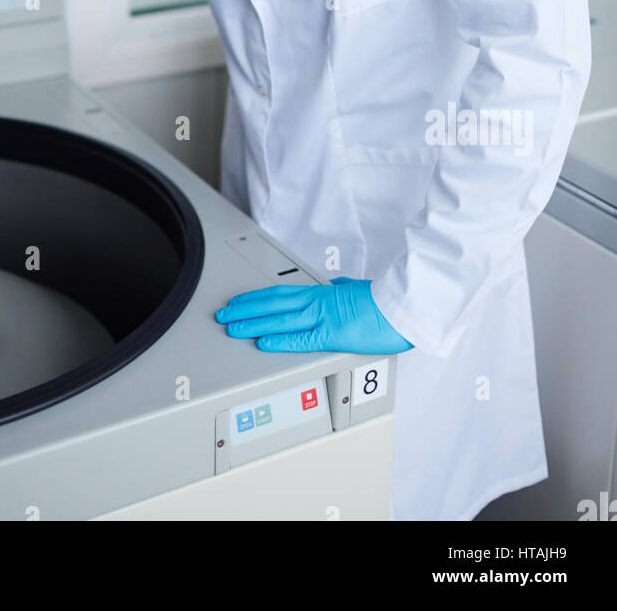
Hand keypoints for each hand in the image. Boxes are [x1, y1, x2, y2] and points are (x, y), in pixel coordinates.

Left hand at [215, 277, 412, 354]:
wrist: (403, 305)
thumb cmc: (385, 300)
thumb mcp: (359, 288)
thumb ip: (344, 287)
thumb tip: (337, 285)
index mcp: (322, 293)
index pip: (280, 295)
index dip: (256, 299)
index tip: (238, 302)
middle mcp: (317, 303)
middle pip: (272, 304)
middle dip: (244, 310)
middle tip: (223, 314)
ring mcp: (322, 318)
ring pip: (279, 319)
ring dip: (252, 323)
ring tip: (231, 327)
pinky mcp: (332, 335)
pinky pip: (300, 338)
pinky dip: (278, 339)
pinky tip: (261, 341)